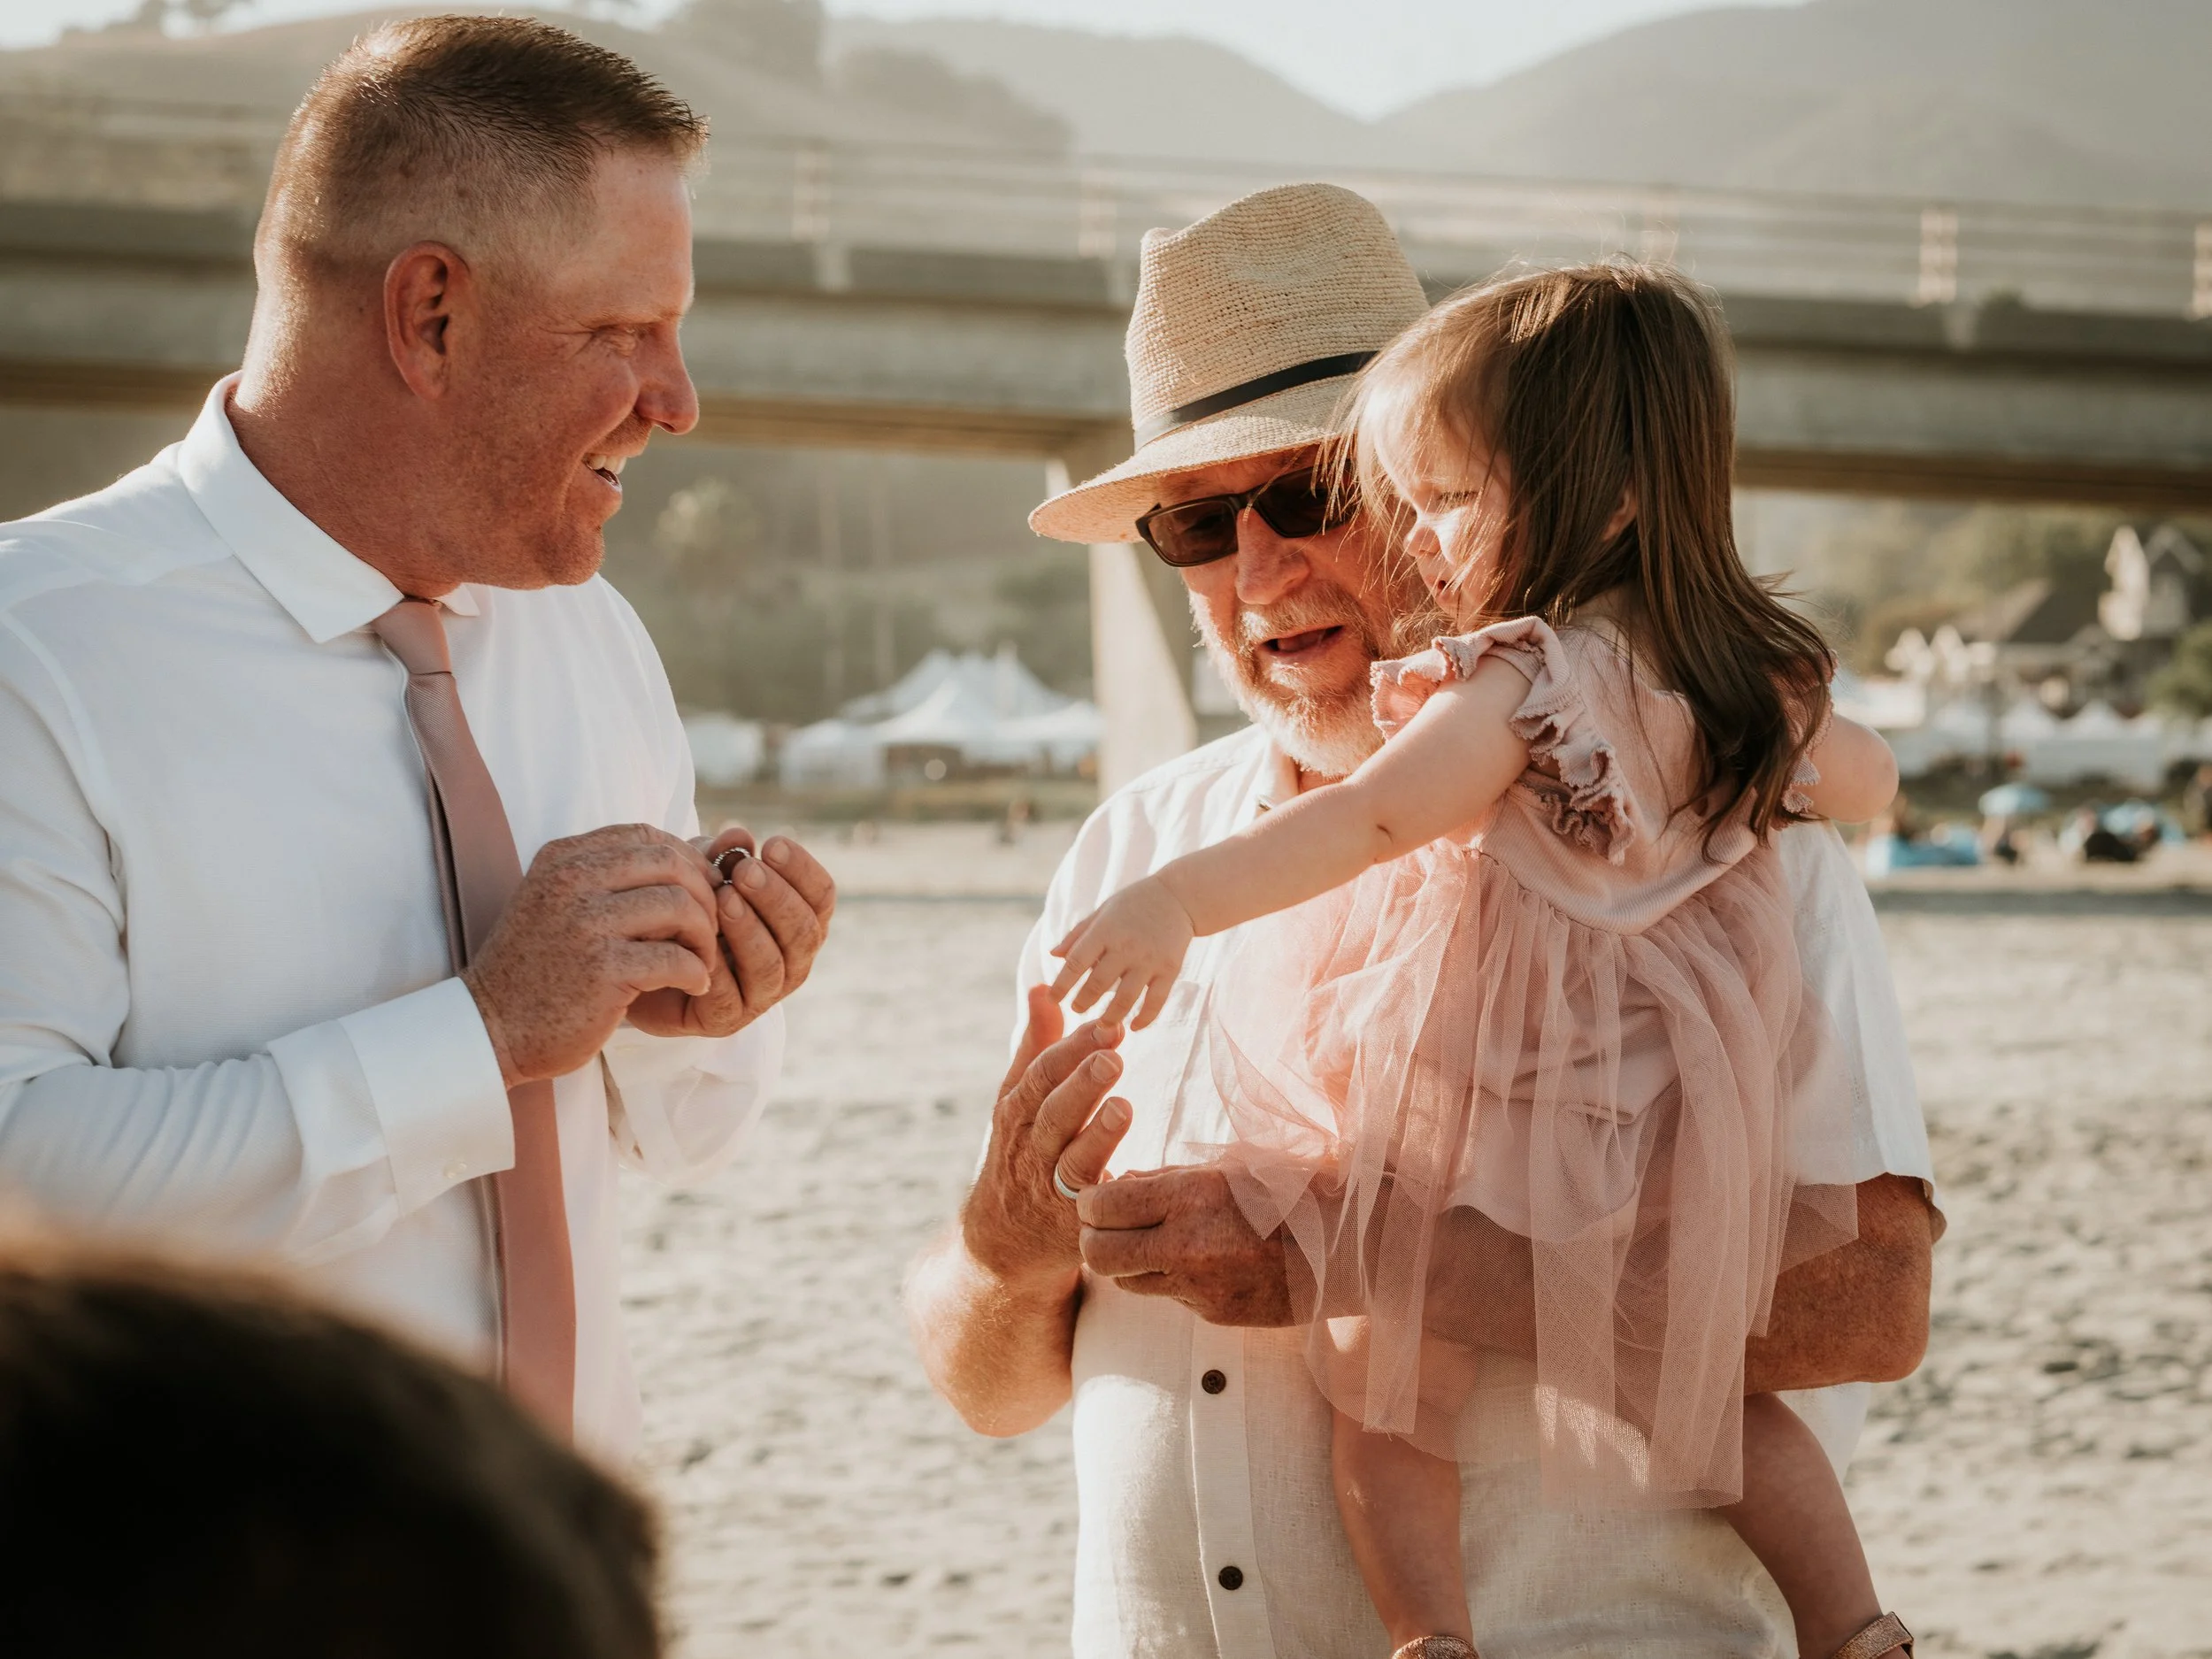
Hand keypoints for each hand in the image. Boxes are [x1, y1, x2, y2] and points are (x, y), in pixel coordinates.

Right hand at [463, 824, 723, 1086]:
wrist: (491, 1028)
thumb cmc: (538, 969)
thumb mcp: (557, 903)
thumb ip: (606, 878)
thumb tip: (688, 859)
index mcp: (562, 859)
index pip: (646, 835)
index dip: (686, 860)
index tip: (700, 891)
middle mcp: (572, 881)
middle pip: (670, 864)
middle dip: (705, 894)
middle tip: (710, 928)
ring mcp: (586, 924)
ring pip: (680, 906)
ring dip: (704, 936)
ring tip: (701, 960)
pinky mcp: (603, 970)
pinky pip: (677, 958)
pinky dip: (697, 972)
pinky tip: (693, 984)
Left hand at [628, 827, 836, 1040]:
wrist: (642, 957)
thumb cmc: (686, 909)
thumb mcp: (703, 874)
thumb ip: (721, 857)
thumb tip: (738, 836)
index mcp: (797, 922)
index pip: (821, 898)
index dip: (803, 871)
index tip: (773, 845)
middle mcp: (791, 961)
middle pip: (804, 933)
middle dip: (777, 898)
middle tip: (746, 871)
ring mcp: (762, 995)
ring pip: (772, 967)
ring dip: (750, 930)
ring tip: (724, 899)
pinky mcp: (726, 1019)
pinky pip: (731, 997)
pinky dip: (718, 967)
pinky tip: (701, 940)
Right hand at [959, 987, 1132, 1299]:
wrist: (1001, 1241)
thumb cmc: (1019, 1153)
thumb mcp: (1017, 1101)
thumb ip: (1037, 1046)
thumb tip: (1045, 988)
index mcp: (1017, 1112)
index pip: (1042, 1074)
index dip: (1073, 1049)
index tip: (1107, 1024)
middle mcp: (1029, 1147)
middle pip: (1054, 1111)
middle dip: (1082, 1082)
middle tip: (1113, 1054)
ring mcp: (1048, 1188)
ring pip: (1071, 1159)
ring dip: (1097, 1134)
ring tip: (1123, 1106)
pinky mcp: (1070, 1226)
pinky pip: (1091, 1208)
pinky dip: (1108, 1192)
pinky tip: (1132, 1174)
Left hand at [1047, 876, 1192, 1029]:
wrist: (1178, 896)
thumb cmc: (1133, 903)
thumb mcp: (1102, 911)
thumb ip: (1078, 934)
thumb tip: (1053, 955)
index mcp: (1105, 930)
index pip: (1076, 963)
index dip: (1061, 984)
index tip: (1053, 999)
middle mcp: (1126, 946)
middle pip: (1098, 984)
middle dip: (1083, 1002)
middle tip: (1077, 1009)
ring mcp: (1149, 960)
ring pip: (1126, 998)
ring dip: (1110, 1016)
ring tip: (1102, 1023)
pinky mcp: (1170, 969)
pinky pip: (1156, 1001)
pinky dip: (1145, 1018)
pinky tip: (1134, 1026)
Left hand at [1076, 1163, 1293, 1326]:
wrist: (1351, 1246)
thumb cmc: (1294, 1190)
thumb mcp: (1231, 1167)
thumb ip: (1169, 1178)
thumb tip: (1119, 1183)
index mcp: (1191, 1196)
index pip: (1103, 1205)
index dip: (1089, 1201)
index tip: (1096, 1196)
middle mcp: (1188, 1245)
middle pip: (1098, 1254)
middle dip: (1090, 1239)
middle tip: (1100, 1226)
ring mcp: (1200, 1287)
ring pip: (1126, 1283)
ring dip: (1125, 1263)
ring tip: (1145, 1242)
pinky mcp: (1214, 1315)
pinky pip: (1171, 1298)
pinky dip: (1170, 1280)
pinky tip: (1198, 1260)